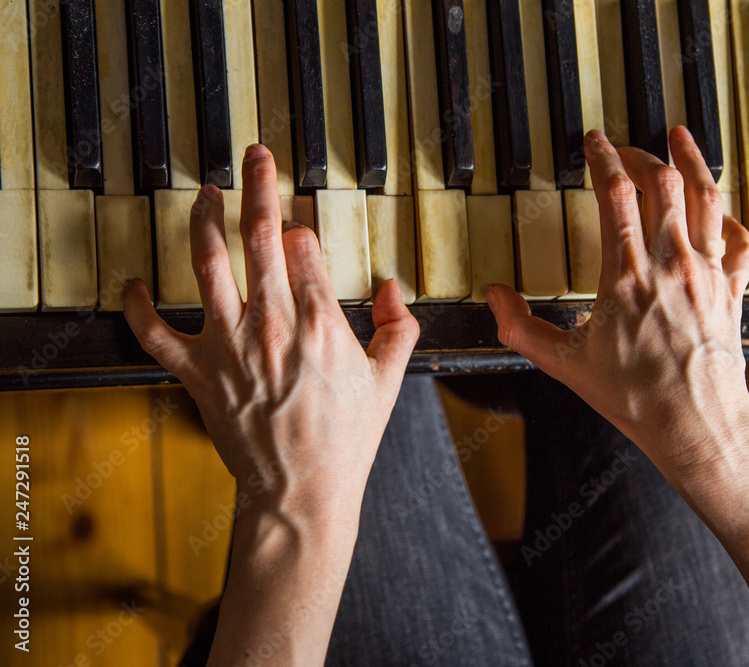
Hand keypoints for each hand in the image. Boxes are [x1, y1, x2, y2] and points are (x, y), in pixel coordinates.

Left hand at [123, 145, 418, 521]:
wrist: (301, 490)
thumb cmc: (346, 439)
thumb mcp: (389, 381)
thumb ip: (400, 327)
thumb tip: (392, 288)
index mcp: (321, 322)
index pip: (302, 248)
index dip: (299, 229)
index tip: (297, 229)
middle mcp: (272, 324)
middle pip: (258, 236)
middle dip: (258, 186)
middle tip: (256, 156)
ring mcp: (229, 346)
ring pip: (207, 265)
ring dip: (204, 220)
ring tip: (206, 194)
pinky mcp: (197, 373)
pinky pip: (155, 332)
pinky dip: (138, 305)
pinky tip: (135, 282)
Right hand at [487, 128, 748, 501]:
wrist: (698, 426)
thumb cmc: (635, 398)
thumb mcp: (565, 365)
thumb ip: (521, 327)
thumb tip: (493, 295)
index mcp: (625, 275)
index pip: (615, 193)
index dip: (603, 158)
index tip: (594, 142)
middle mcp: (670, 263)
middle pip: (662, 182)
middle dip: (641, 155)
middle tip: (625, 149)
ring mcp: (707, 272)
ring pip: (706, 195)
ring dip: (692, 160)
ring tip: (681, 136)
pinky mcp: (733, 289)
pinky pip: (738, 238)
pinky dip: (727, 215)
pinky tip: (717, 207)